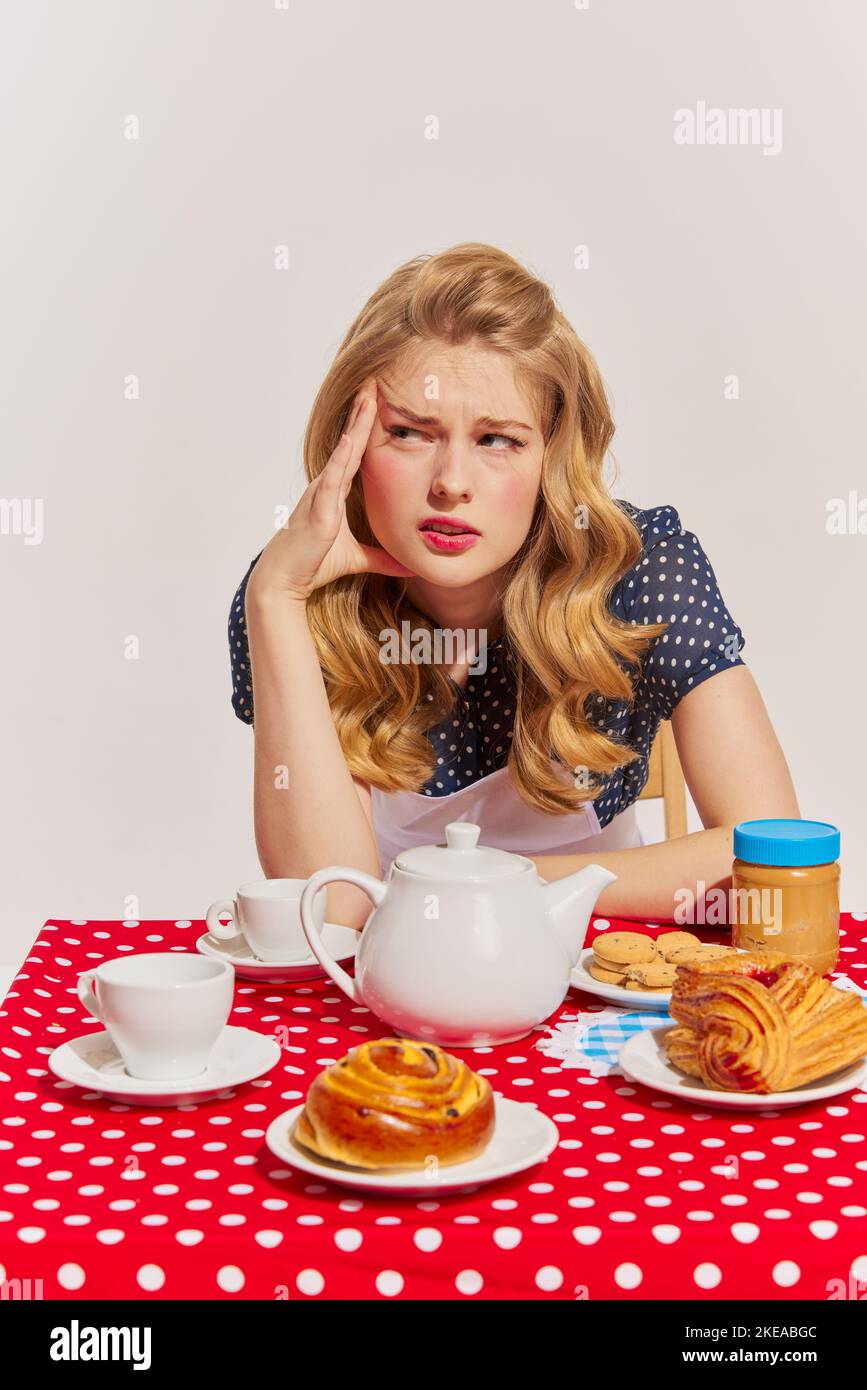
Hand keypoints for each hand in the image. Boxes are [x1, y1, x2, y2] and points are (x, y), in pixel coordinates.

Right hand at [246, 378, 415, 603]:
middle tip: (374, 383)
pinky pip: (331, 478)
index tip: (377, 402)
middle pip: (348, 443)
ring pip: (342, 452)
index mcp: (334, 493)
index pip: (355, 454)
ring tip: (367, 396)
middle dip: (361, 413)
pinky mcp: (318, 509)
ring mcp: (321, 494)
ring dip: (355, 425)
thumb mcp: (357, 559)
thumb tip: (409, 566)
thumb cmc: (314, 565)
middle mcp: (326, 487)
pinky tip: (352, 438)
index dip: (365, 428)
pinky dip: (342, 458)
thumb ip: (382, 559)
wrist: (286, 580)